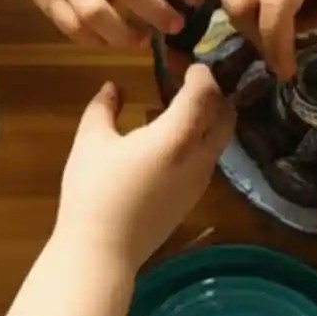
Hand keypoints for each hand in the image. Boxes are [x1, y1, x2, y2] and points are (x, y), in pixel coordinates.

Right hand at [54, 65, 234, 269]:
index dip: (201, 74)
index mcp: (177, 136)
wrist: (103, 251)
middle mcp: (199, 156)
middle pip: (225, 115)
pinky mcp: (194, 196)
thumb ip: (103, 108)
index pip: (205, 93)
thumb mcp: (91, 142)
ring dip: (210, 117)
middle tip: (191, 81)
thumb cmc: (94, 192)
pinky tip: (175, 138)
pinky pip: (209, 157)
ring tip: (183, 106)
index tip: (188, 64)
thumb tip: (112, 87)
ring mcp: (201, 179)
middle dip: (214, 93)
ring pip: (220, 138)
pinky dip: (202, 138)